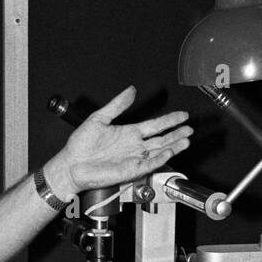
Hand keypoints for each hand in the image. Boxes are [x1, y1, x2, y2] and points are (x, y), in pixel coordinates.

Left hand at [46, 85, 192, 197]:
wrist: (71, 164)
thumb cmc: (81, 146)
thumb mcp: (100, 118)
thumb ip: (117, 105)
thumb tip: (130, 90)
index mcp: (129, 133)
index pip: (155, 125)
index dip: (169, 120)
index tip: (182, 115)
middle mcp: (134, 146)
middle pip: (162, 139)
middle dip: (177, 133)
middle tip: (190, 128)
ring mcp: (134, 158)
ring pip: (159, 151)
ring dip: (174, 146)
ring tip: (187, 140)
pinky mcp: (130, 170)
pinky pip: (149, 164)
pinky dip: (160, 158)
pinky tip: (169, 151)